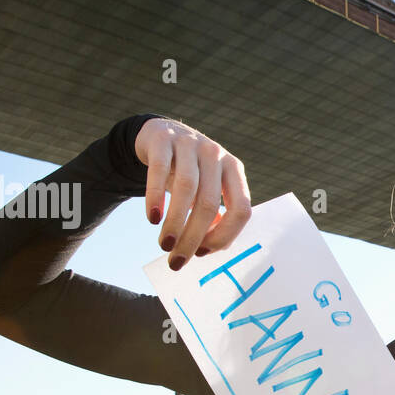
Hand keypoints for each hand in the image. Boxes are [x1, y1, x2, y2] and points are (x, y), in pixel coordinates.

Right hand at [133, 118, 252, 269]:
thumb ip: (214, 216)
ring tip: (165, 245)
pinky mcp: (163, 140)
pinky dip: (155, 197)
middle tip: (177, 261)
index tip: (203, 253)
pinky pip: (159, 170)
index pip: (241, 209)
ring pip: (187, 189)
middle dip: (193, 238)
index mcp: (234, 169)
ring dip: (175, 223)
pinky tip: (152, 218)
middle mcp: (215, 154)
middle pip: (210, 203)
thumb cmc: (188, 171)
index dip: (225, 236)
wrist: (159, 133)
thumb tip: (208, 248)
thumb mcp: (206, 189)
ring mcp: (190, 143)